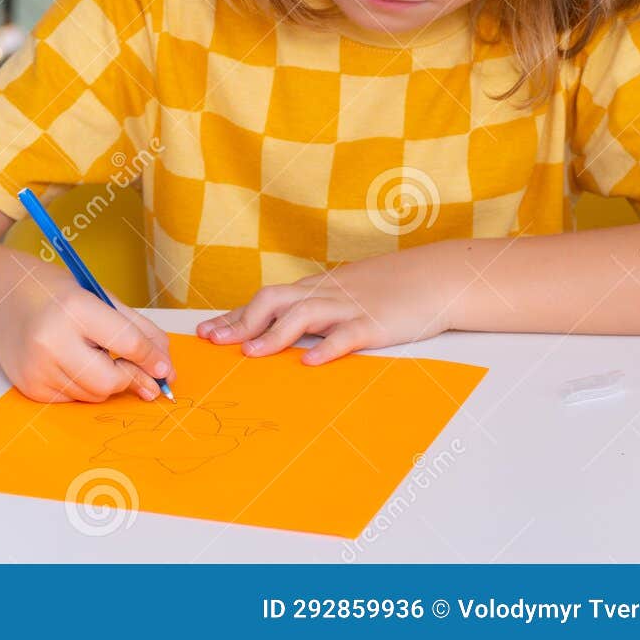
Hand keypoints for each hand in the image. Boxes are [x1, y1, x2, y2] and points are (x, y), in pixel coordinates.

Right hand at [0, 262, 174, 402]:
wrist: (0, 301)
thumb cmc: (54, 294)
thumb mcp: (98, 297)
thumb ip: (137, 328)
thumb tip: (165, 364)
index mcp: (74, 308)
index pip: (127, 343)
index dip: (152, 359)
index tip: (165, 369)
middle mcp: (52, 341)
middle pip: (110, 381)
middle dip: (130, 379)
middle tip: (138, 372)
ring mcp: (38, 368)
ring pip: (94, 395)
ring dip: (106, 382)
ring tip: (93, 355)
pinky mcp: (31, 387)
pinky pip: (74, 399)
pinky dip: (84, 386)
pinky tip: (72, 363)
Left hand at [195, 251, 461, 363]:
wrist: (435, 276)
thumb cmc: (387, 289)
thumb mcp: (343, 293)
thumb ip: (314, 308)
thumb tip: (280, 329)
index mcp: (314, 290)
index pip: (265, 300)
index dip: (233, 315)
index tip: (204, 331)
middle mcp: (325, 295)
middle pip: (273, 299)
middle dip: (241, 321)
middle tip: (214, 341)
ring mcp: (349, 307)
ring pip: (304, 313)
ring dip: (275, 334)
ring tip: (252, 353)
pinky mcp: (374, 323)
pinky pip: (347, 335)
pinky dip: (327, 348)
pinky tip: (310, 363)